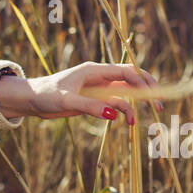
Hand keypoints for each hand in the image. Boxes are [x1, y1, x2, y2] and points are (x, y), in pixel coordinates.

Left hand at [0, 61, 160, 125]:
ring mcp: (98, 89)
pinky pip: (116, 103)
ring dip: (136, 104)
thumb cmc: (46, 95)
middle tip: (160, 105)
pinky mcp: (95, 100)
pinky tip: (126, 122)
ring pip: (125, 93)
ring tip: (141, 119)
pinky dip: (124, 111)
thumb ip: (90, 107)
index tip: (152, 96)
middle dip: (147, 89)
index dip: (142, 81)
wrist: (32, 100)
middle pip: (131, 78)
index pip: (125, 72)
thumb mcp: (67, 101)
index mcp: (94, 70)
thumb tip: (115, 114)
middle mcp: (100, 77)